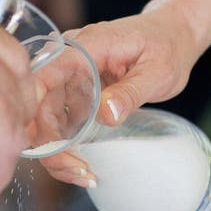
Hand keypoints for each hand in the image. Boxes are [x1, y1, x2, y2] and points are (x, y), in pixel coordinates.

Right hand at [41, 0, 204, 185]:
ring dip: (55, 151)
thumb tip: (106, 114)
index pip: (43, 76)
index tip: (50, 148)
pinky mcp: (75, 92)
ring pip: (44, 117)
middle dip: (48, 144)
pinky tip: (82, 166)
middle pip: (39, 103)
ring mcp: (70, 76)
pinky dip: (64, 146)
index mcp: (86, 46)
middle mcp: (70, 59)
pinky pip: (58, 120)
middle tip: (78, 171)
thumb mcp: (157, 72)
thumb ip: (131, 92)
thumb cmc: (168, 46)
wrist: (174, 35)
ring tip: (84, 175)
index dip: (35, 113)